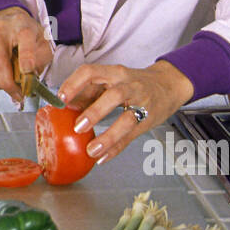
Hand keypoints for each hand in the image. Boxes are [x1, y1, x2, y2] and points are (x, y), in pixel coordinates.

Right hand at [0, 6, 52, 104]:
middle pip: (0, 59)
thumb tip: (31, 79)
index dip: (26, 57)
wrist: (6, 19)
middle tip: (19, 95)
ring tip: (14, 87)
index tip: (29, 72)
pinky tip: (4, 79)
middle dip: (9, 82)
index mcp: (22, 26)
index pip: (24, 39)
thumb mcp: (43, 40)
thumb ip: (41, 59)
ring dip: (2, 84)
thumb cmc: (27, 32)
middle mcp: (2, 30)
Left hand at [57, 60, 193, 164]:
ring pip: (127, 119)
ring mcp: (141, 103)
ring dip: (108, 136)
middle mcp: (129, 85)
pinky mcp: (147, 120)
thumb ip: (90, 91)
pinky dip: (116, 148)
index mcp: (114, 72)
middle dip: (95, 112)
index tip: (61, 98)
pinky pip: (131, 136)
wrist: (168, 84)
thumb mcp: (111, 80)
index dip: (74, 84)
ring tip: (91, 149)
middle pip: (114, 95)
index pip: (91, 71)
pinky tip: (102, 157)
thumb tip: (65, 106)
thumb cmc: (133, 83)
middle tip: (78, 127)